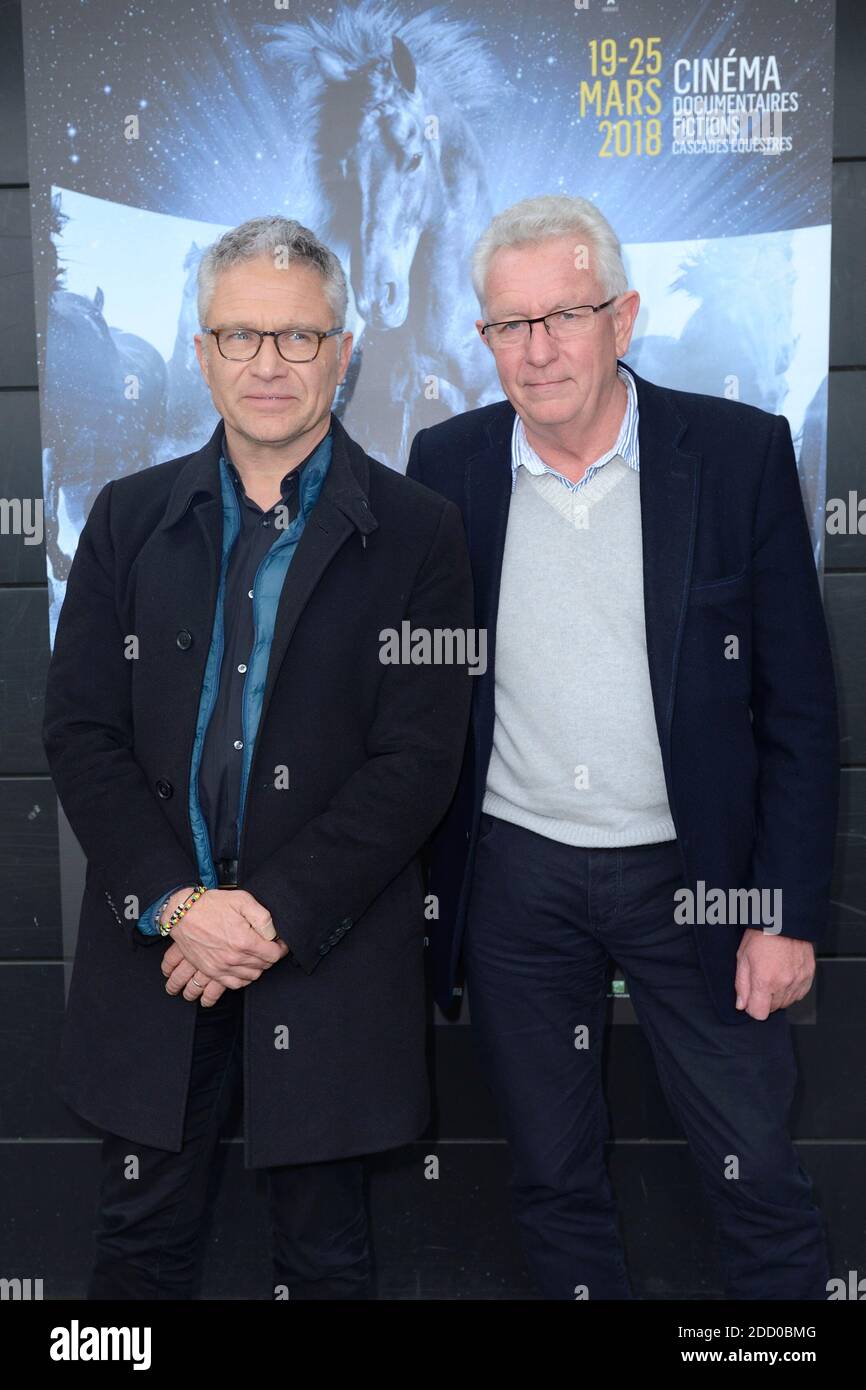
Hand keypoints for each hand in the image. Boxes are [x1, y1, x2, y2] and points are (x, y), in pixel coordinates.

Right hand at [160, 888, 287, 1004]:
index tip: (280, 943)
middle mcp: (234, 958)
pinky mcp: (211, 971)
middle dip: (270, 956)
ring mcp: (222, 967)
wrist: (183, 914)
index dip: (281, 948)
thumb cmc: (211, 905)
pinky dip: (243, 979)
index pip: (274, 954)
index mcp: (244, 941)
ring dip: (258, 967)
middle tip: (268, 946)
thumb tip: (273, 933)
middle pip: (264, 966)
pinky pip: (234, 984)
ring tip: (256, 956)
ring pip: (251, 977)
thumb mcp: (242, 900)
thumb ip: (263, 917)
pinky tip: (244, 969)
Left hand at [734, 928, 815, 1018]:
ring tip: (773, 974)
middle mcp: (783, 983)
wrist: (784, 920)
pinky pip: (799, 994)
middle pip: (773, 1009)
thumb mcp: (743, 958)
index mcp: (764, 980)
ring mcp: (798, 980)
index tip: (751, 999)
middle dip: (765, 999)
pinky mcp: (808, 976)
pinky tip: (784, 975)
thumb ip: (742, 985)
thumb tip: (742, 1004)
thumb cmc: (762, 935)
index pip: (759, 1014)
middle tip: (761, 980)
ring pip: (787, 1003)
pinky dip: (791, 989)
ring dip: (778, 995)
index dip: (753, 1008)